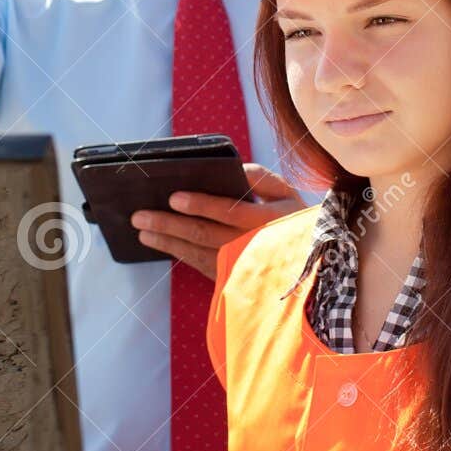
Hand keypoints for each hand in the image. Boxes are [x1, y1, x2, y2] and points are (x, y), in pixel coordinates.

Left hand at [130, 162, 306, 279]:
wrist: (310, 269)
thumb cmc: (295, 223)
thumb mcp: (288, 195)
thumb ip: (262, 178)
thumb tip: (234, 170)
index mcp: (268, 221)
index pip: (229, 211)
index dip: (200, 205)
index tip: (174, 198)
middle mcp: (253, 246)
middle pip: (204, 234)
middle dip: (169, 224)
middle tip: (139, 216)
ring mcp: (242, 267)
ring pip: (197, 254)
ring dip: (166, 242)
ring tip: (142, 231)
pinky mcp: (233, 280)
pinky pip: (200, 265)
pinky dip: (178, 254)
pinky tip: (160, 243)